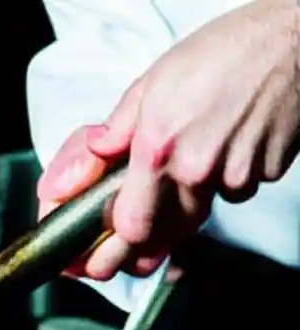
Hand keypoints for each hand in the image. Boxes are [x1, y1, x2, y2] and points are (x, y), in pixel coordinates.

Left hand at [50, 0, 299, 280]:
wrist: (290, 39)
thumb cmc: (222, 52)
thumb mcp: (151, 83)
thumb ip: (116, 129)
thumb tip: (94, 155)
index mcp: (157, 147)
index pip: (131, 226)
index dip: (118, 242)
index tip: (108, 246)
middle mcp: (196, 168)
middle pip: (168, 229)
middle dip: (153, 232)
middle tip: (142, 230)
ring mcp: (236, 173)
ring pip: (205, 208)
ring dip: (193, 198)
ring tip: (196, 157)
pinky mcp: (268, 171)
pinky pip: (238, 190)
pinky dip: (229, 178)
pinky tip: (229, 145)